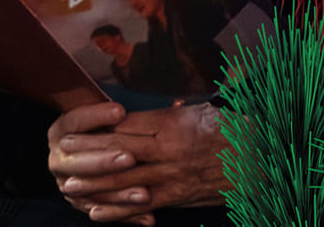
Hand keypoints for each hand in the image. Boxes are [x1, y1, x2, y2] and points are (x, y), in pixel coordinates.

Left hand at [48, 101, 230, 223]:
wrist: (261, 158)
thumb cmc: (229, 130)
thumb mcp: (197, 112)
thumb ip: (165, 116)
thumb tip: (135, 116)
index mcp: (171, 123)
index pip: (125, 126)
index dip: (96, 129)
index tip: (73, 129)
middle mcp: (169, 149)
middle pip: (120, 151)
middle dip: (88, 154)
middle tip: (62, 154)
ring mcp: (173, 175)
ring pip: (128, 180)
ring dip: (96, 184)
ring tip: (70, 186)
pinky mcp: (179, 197)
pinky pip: (144, 204)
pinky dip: (119, 210)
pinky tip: (97, 212)